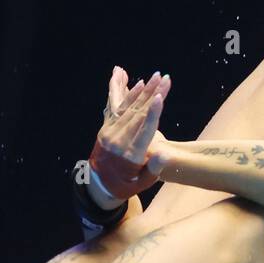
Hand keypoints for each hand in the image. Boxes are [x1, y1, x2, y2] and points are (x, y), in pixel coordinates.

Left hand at [91, 69, 170, 199]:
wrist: (98, 185)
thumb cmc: (127, 184)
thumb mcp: (143, 183)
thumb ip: (154, 169)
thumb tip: (165, 154)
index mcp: (130, 155)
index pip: (144, 131)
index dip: (152, 114)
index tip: (159, 98)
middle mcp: (118, 141)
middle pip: (138, 114)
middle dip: (153, 94)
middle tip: (165, 79)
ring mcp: (109, 133)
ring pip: (129, 107)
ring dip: (143, 90)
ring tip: (156, 77)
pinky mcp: (106, 128)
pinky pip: (117, 108)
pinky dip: (128, 95)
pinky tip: (138, 84)